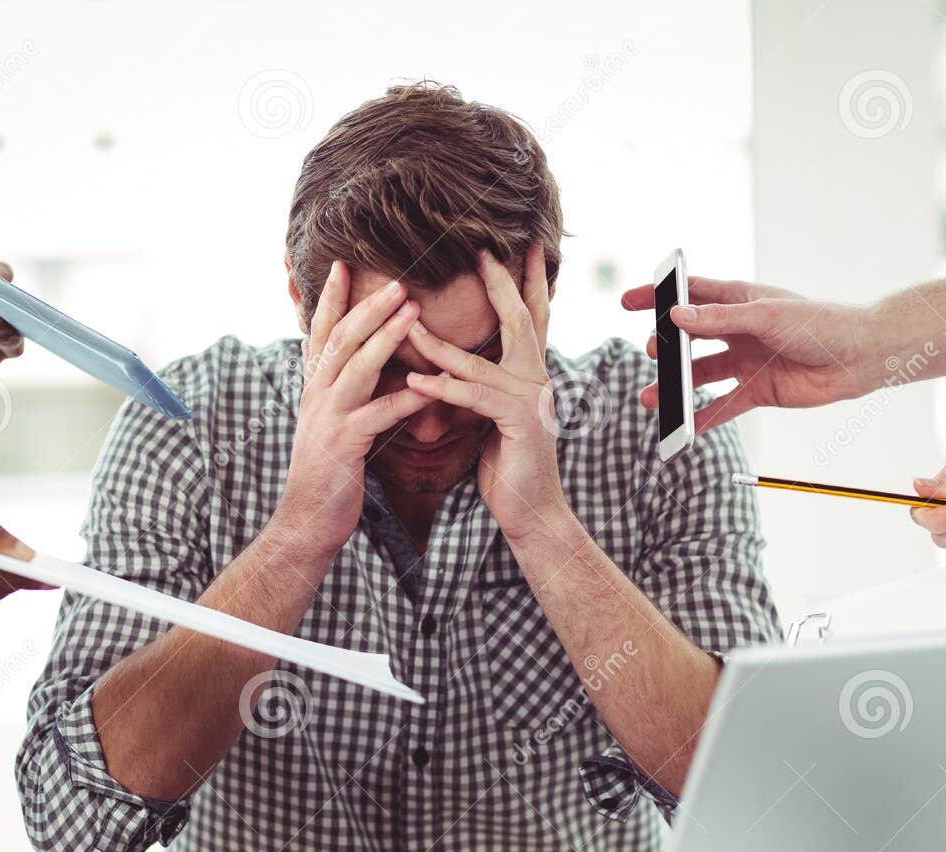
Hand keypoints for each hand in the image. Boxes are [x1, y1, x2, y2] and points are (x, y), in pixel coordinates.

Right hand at [276, 261, 430, 552]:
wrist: (306, 521)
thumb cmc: (327, 474)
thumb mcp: (330, 424)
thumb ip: (343, 394)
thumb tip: (361, 369)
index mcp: (313, 388)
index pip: (321, 333)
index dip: (330, 299)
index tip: (343, 264)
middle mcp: (316, 395)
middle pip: (341, 339)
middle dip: (368, 305)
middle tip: (397, 278)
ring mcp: (327, 418)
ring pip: (357, 367)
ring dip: (386, 336)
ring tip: (414, 311)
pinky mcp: (344, 444)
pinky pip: (379, 414)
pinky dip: (407, 398)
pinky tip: (432, 387)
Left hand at [404, 246, 565, 541]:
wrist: (532, 512)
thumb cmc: (508, 465)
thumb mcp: (491, 417)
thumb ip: (480, 387)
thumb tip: (453, 365)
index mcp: (530, 374)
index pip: (530, 317)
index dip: (526, 281)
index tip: (521, 246)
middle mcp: (536, 379)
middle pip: (521, 320)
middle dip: (502, 283)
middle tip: (482, 250)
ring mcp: (530, 400)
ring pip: (481, 361)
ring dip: (440, 343)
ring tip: (408, 322)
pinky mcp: (518, 424)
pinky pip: (474, 398)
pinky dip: (443, 388)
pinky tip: (415, 381)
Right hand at [620, 276, 878, 432]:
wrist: (860, 358)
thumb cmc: (820, 324)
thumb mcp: (766, 316)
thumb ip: (719, 319)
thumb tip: (676, 318)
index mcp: (739, 300)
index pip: (690, 295)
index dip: (658, 297)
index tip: (628, 302)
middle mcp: (738, 330)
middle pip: (690, 339)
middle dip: (665, 348)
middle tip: (651, 354)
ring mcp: (746, 361)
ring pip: (701, 376)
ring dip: (676, 388)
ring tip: (652, 399)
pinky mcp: (758, 390)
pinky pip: (723, 406)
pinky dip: (703, 418)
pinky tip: (684, 428)